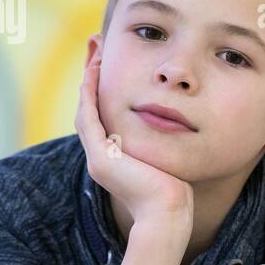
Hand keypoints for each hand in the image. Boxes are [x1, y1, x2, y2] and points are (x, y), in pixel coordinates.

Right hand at [75, 61, 194, 231]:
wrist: (169, 215)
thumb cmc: (176, 194)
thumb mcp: (166, 161)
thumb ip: (163, 145)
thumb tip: (178, 128)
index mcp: (113, 160)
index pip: (102, 117)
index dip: (103, 90)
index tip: (108, 65)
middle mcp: (101, 158)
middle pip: (90, 109)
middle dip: (92, 78)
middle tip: (95, 50)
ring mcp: (98, 158)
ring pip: (86, 110)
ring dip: (88, 81)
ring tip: (94, 54)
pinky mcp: (100, 158)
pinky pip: (89, 118)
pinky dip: (89, 95)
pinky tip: (93, 74)